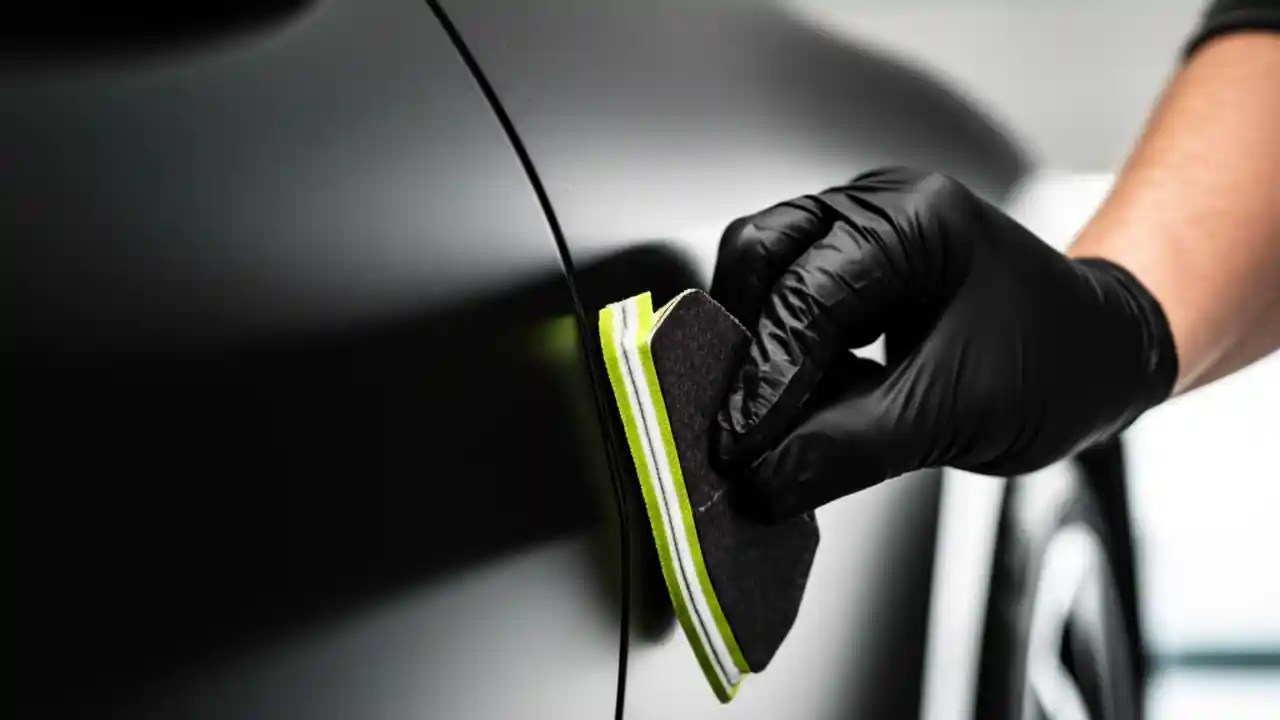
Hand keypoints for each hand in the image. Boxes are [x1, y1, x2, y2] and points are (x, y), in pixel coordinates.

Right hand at [710, 168, 1177, 518]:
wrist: (1100, 359)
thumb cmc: (1058, 367)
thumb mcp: (954, 418)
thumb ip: (849, 448)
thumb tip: (763, 481)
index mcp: (914, 221)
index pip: (806, 294)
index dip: (765, 377)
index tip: (738, 447)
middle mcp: (877, 208)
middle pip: (761, 252)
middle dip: (745, 342)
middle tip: (739, 424)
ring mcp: (860, 231)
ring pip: (763, 272)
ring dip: (757, 345)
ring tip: (768, 415)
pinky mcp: (851, 267)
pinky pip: (786, 297)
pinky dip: (781, 351)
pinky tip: (796, 399)